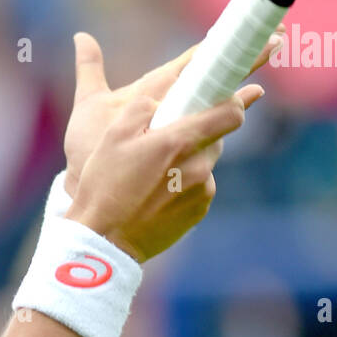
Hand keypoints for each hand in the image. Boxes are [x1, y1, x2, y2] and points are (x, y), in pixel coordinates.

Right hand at [67, 84, 264, 263]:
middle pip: (215, 139)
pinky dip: (183, 184)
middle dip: (196, 133)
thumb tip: (162, 104)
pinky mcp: (198, 212)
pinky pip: (198, 187)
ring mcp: (202, 192)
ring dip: (187, 161)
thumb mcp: (113, 135)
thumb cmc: (105, 184)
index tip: (224, 97)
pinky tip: (155, 194)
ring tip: (153, 173)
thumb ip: (143, 107)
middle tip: (165, 140)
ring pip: (204, 164)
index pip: (230, 114)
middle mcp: (198, 167)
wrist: (104, 238)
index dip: (232, 101)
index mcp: (179, 142)